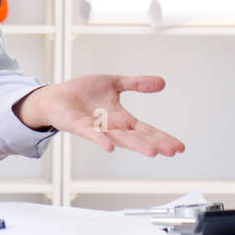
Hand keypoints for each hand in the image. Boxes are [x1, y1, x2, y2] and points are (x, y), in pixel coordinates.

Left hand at [13, 75, 184, 156]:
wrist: (55, 97)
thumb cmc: (82, 93)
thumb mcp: (114, 83)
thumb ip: (137, 83)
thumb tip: (162, 82)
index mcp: (121, 118)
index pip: (146, 130)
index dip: (163, 137)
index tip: (180, 147)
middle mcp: (112, 127)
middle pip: (138, 137)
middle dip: (155, 144)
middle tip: (173, 151)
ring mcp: (97, 128)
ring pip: (120, 138)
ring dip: (136, 145)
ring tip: (153, 152)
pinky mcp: (80, 126)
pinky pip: (93, 134)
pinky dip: (102, 140)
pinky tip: (111, 147)